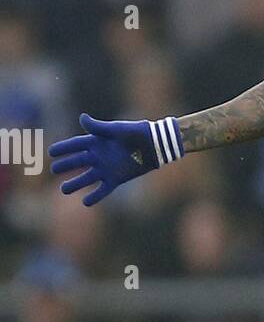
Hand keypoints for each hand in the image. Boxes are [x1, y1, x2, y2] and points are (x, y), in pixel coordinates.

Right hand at [49, 114, 183, 205]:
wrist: (154, 145)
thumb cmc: (136, 133)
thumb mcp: (116, 130)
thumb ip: (98, 127)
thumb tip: (82, 118)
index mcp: (97, 141)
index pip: (76, 145)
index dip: (63, 148)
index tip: (51, 153)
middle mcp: (99, 155)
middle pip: (78, 161)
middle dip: (66, 166)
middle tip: (54, 171)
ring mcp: (107, 168)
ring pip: (87, 178)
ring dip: (76, 183)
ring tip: (63, 190)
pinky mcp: (116, 179)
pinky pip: (103, 189)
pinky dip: (95, 196)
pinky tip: (85, 202)